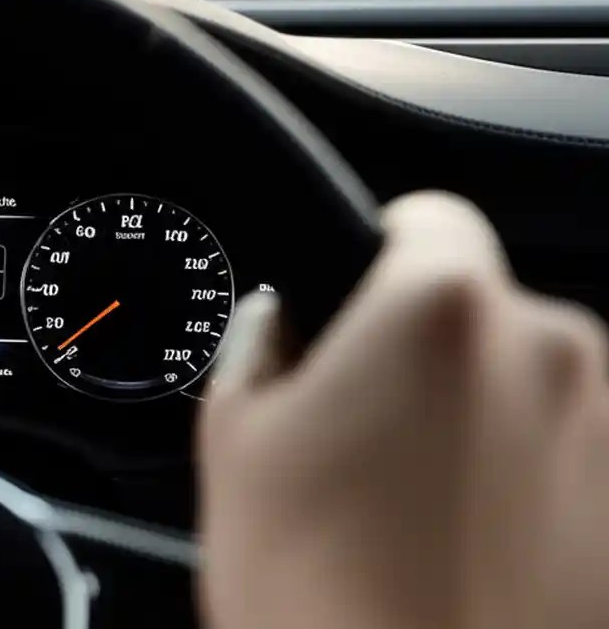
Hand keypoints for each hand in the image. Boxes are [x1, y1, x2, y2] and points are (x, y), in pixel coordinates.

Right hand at [200, 192, 608, 628]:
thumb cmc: (315, 593)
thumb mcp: (235, 441)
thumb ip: (264, 347)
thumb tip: (287, 328)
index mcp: (440, 311)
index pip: (426, 216)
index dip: (378, 256)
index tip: (356, 305)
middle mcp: (553, 353)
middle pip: (481, 313)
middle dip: (426, 356)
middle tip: (361, 438)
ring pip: (530, 391)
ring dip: (483, 424)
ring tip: (412, 512)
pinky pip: (571, 464)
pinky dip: (527, 487)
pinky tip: (464, 549)